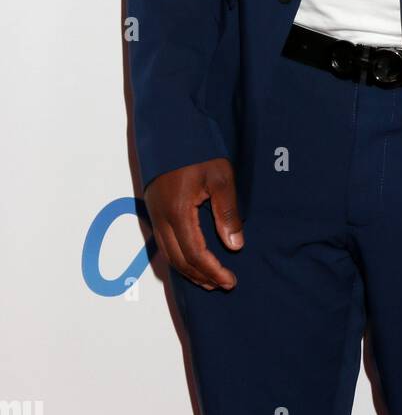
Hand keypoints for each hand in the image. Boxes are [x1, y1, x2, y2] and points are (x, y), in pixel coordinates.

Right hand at [144, 158, 243, 290]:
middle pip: (179, 260)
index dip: (213, 271)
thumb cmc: (199, 151)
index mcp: (177, 212)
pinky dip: (179, 258)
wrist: (172, 130)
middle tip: (224, 284)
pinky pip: (163, 244)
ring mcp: (155, 214)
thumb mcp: (221, 177)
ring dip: (189, 270)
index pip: (195, 254)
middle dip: (201, 276)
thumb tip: (235, 246)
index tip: (230, 281)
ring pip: (169, 255)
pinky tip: (192, 260)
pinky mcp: (154, 209)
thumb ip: (227, 213)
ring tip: (210, 279)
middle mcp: (161, 218)